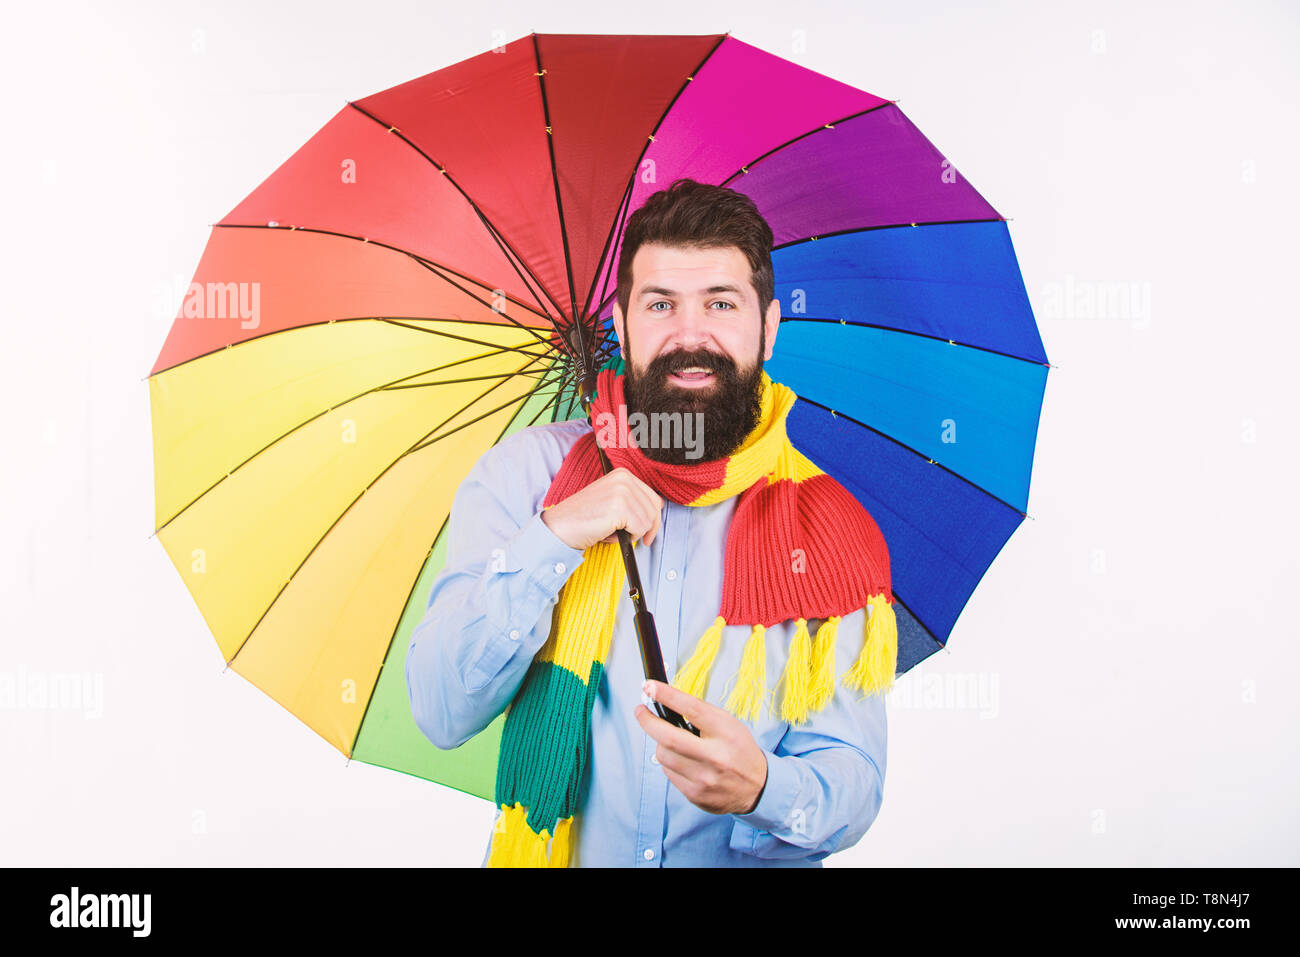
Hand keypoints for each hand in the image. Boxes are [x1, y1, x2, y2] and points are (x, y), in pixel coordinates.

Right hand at [541, 466, 663, 550]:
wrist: (559, 527)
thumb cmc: (583, 519)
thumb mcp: (610, 501)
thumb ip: (632, 502)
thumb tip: (657, 511)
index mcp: (623, 474)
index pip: (653, 498)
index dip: (653, 519)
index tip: (646, 533)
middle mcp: (624, 478)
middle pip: (654, 510)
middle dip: (646, 528)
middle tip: (632, 538)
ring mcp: (622, 492)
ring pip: (647, 521)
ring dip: (632, 534)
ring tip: (611, 532)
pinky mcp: (619, 507)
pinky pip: (638, 530)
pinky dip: (627, 539)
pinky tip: (609, 534)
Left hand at [634, 679, 768, 815]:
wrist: (756, 787)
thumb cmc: (738, 750)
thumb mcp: (728, 724)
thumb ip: (700, 713)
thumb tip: (666, 701)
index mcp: (725, 733)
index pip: (692, 709)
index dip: (667, 696)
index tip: (649, 686)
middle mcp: (714, 756)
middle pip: (668, 737)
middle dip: (648, 721)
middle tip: (640, 711)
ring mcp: (703, 778)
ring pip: (664, 755)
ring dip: (661, 744)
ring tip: (672, 741)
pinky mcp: (694, 794)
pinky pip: (669, 773)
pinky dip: (670, 762)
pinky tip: (683, 761)